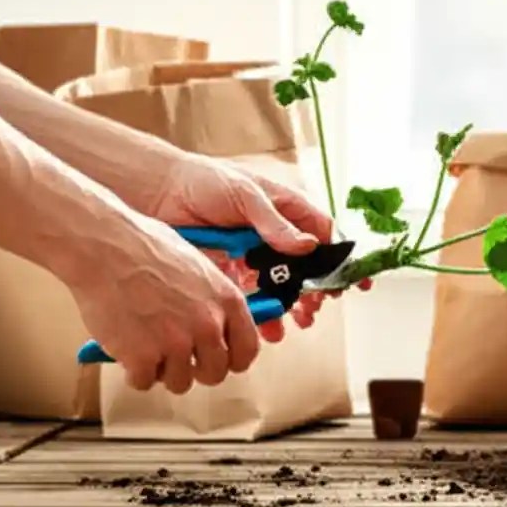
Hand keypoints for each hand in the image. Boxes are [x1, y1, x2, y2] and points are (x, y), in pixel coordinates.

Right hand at [68, 213, 259, 393]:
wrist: (103, 247)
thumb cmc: (144, 246)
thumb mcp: (197, 266)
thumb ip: (212, 299)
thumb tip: (218, 324)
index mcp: (227, 300)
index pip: (247, 350)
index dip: (232, 360)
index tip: (219, 360)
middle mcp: (208, 325)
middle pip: (215, 373)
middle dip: (196, 370)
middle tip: (177, 357)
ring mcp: (176, 343)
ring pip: (180, 383)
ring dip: (162, 370)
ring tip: (146, 345)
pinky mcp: (142, 357)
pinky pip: (144, 382)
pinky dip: (133, 372)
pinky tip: (125, 349)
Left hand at [146, 153, 358, 341]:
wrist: (158, 193)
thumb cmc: (204, 181)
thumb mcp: (246, 196)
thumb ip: (275, 223)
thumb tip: (307, 246)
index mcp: (286, 210)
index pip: (322, 235)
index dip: (337, 259)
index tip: (348, 282)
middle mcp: (274, 234)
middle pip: (305, 267)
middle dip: (314, 290)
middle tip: (314, 308)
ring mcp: (253, 254)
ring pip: (282, 285)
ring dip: (292, 305)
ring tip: (297, 322)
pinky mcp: (231, 272)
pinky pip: (253, 296)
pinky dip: (263, 312)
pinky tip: (268, 326)